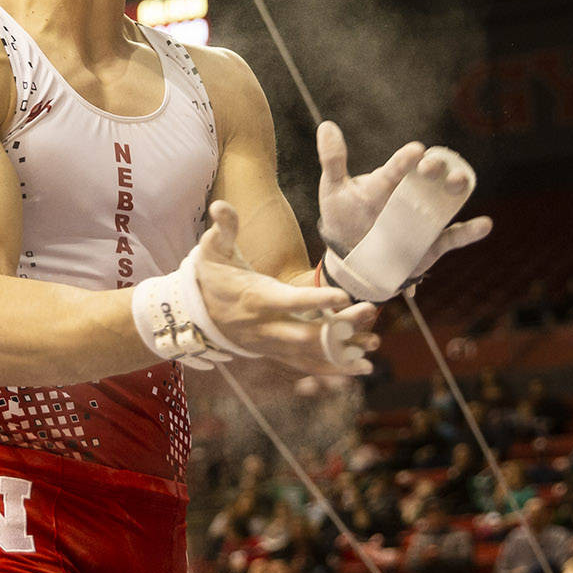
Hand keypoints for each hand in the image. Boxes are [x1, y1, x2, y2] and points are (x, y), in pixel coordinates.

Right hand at [191, 201, 377, 375]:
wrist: (197, 314)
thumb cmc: (211, 276)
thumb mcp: (211, 249)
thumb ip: (223, 228)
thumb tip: (220, 204)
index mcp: (256, 298)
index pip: (290, 301)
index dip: (317, 300)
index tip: (344, 295)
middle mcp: (266, 327)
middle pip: (307, 333)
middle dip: (340, 327)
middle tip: (370, 311)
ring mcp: (271, 345)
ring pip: (311, 354)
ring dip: (343, 351)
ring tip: (375, 345)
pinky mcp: (276, 353)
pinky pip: (308, 366)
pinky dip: (333, 368)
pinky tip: (360, 367)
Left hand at [315, 122, 492, 277]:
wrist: (353, 260)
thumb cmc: (343, 219)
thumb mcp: (334, 191)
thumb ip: (334, 161)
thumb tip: (326, 126)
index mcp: (388, 182)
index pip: (398, 167)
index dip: (406, 159)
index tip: (415, 151)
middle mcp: (411, 195)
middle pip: (429, 178)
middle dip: (435, 169)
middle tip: (432, 167)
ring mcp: (424, 218)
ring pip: (446, 200)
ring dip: (456, 190)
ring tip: (460, 183)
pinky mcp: (434, 243)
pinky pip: (455, 236)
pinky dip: (470, 232)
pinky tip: (484, 224)